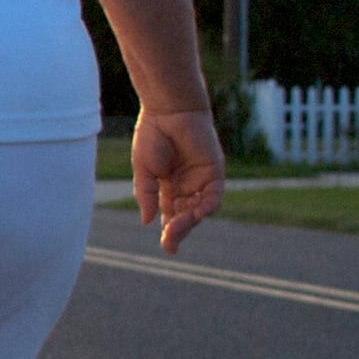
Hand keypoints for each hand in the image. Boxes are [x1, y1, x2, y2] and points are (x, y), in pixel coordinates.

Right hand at [133, 105, 224, 252]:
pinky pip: (213, 196)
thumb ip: (146, 195)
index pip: (171, 215)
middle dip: (178, 231)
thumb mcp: (144, 170)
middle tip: (168, 242)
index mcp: (168, 187)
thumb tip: (147, 221)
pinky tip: (196, 214)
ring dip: (189, 222)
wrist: (167, 110)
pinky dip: (206, 207)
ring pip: (199, 209)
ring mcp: (201, 179)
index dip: (170, 233)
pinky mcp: (214, 171)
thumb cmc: (153, 135)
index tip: (167, 248)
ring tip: (175, 230)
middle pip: (186, 216)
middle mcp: (186, 186)